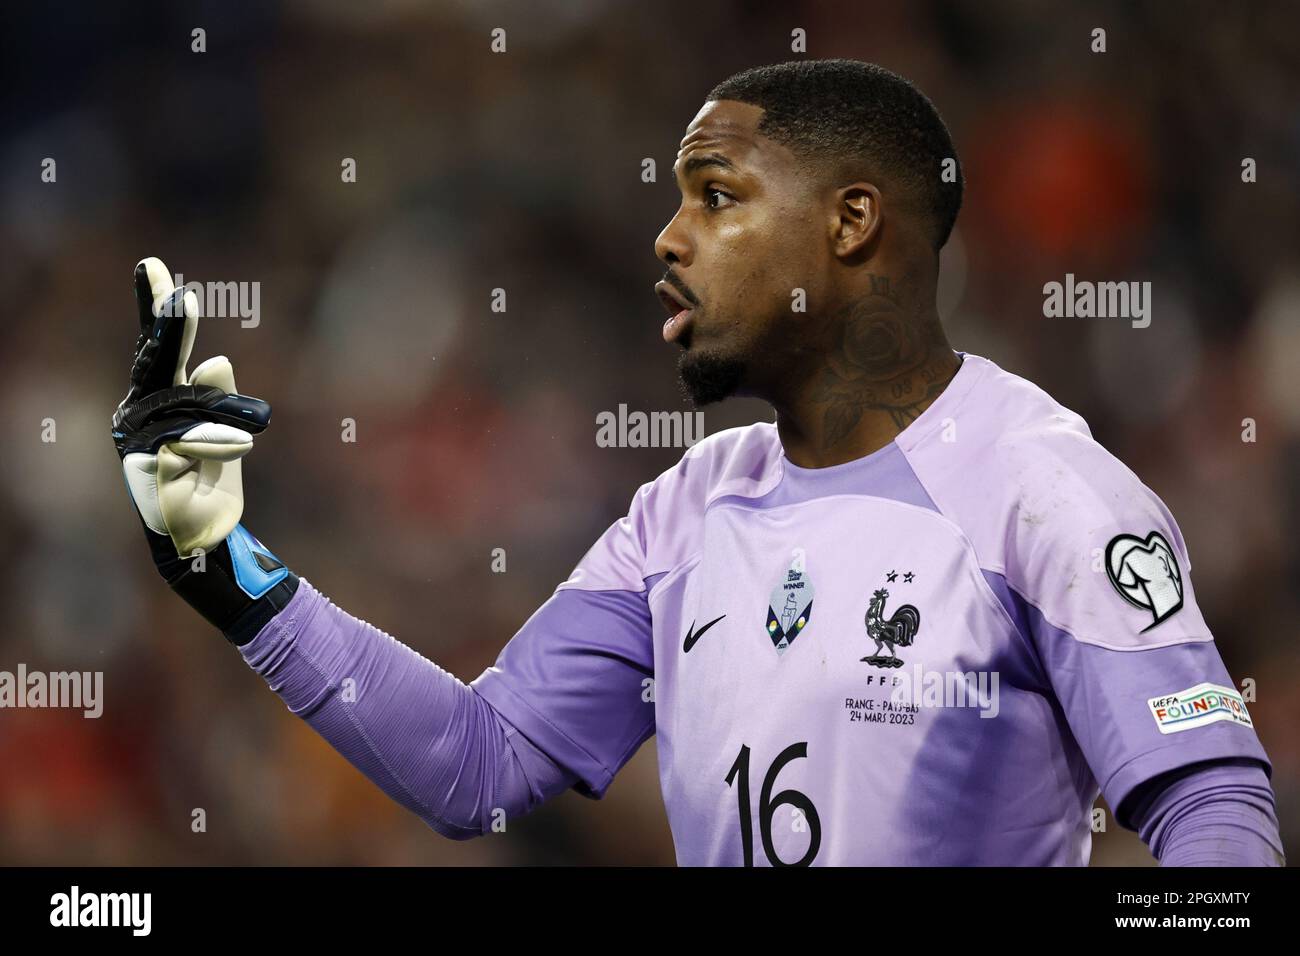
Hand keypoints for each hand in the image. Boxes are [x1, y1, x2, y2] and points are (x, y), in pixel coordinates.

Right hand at [111, 257, 295, 643]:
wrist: (205, 542)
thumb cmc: (214, 488)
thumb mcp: (229, 433)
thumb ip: (218, 396)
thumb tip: (215, 360)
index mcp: (161, 402)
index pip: (158, 349)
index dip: (153, 307)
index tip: (151, 265)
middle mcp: (141, 415)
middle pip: (154, 363)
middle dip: (166, 328)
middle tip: (179, 293)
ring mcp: (138, 440)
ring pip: (183, 406)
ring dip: (220, 417)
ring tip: (251, 433)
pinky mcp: (144, 465)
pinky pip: (188, 438)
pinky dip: (216, 444)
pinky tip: (237, 452)